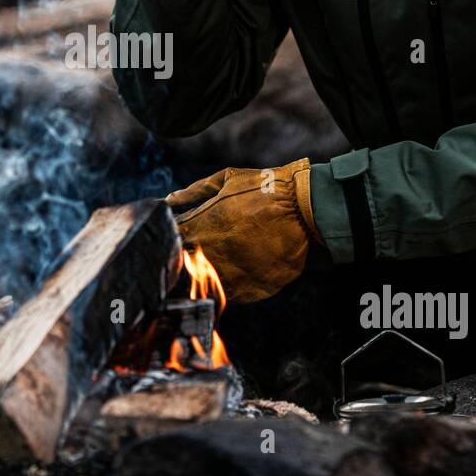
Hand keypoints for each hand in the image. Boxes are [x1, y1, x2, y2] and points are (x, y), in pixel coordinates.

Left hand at [165, 158, 320, 303]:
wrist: (307, 210)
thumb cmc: (266, 190)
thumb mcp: (227, 179)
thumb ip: (195, 191)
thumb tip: (168, 199)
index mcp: (202, 225)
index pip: (170, 238)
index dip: (169, 237)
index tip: (175, 235)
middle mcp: (211, 252)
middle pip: (181, 266)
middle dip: (181, 259)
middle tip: (190, 253)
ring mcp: (230, 274)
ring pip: (201, 285)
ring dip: (202, 277)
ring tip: (213, 265)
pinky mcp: (249, 290)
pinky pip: (227, 296)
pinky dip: (225, 288)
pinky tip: (232, 275)